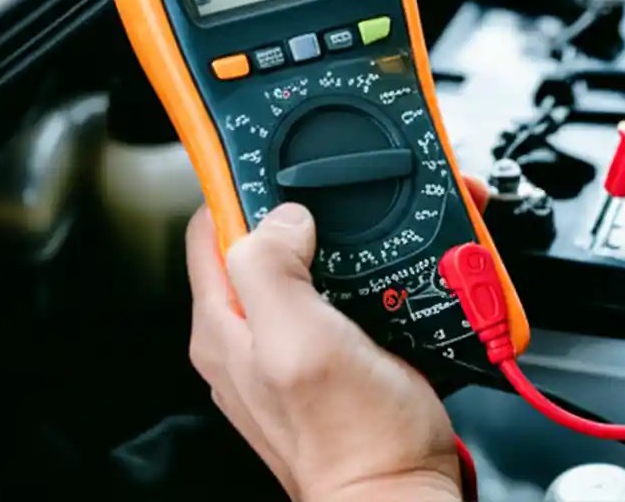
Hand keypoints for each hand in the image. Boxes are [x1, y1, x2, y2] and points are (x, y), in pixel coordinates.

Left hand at [184, 178, 491, 501]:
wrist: (401, 491)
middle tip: (356, 191)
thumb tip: (281, 218)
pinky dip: (387, 269)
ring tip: (396, 226)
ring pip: (323, 260)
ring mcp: (302, 341)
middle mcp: (257, 331)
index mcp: (228, 326)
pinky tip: (410, 267)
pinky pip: (358, 291)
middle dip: (319, 207)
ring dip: (363, 236)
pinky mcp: (346, 350)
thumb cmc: (354, 440)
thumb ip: (270, 271)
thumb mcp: (299, 345)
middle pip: (274, 237)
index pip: (213, 223)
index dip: (245, 183)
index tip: (284, 157)